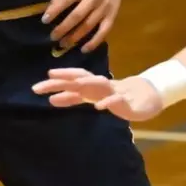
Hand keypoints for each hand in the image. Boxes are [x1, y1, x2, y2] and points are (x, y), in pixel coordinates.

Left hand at [31, 69, 165, 120]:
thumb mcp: (91, 98)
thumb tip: (51, 99)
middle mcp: (100, 86)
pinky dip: (108, 102)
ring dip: (86, 83)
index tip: (38, 85)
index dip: (57, 80)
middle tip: (40, 87)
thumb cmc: (114, 96)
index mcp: (91, 85)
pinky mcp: (127, 102)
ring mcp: (113, 91)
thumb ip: (73, 99)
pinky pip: (117, 100)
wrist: (147, 97)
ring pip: (99, 84)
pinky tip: (99, 107)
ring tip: (74, 85)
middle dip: (60, 82)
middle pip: (79, 80)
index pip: (73, 79)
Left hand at [42, 0, 125, 51]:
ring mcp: (104, 8)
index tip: (45, 20)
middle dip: (64, 27)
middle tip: (53, 37)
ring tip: (63, 44)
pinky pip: (103, 31)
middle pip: (78, 15)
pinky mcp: (112, 16)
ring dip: (75, 37)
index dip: (56, 10)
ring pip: (89, 25)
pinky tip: (84, 49)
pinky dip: (94, 42)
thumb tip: (48, 10)